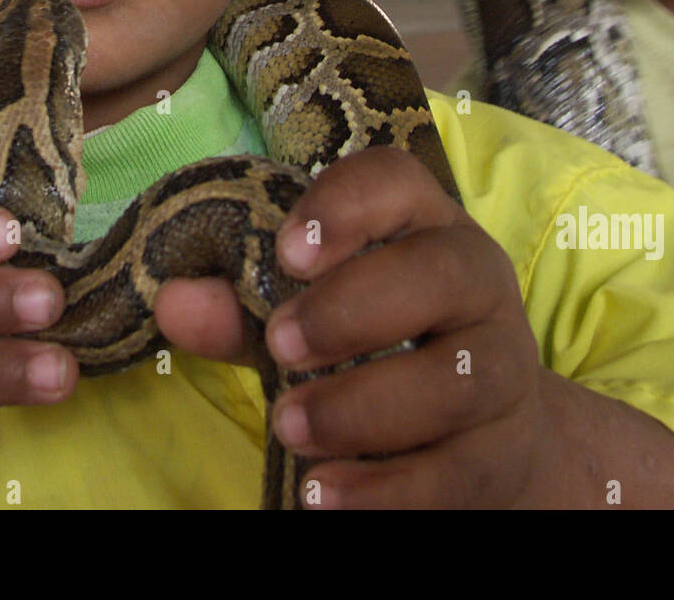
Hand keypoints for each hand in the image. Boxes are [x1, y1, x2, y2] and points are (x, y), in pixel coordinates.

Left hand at [155, 145, 539, 507]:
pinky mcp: (501, 451)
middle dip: (354, 310)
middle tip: (280, 345)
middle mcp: (476, 282)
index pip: (397, 181)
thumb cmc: (373, 343)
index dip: (345, 206)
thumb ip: (240, 306)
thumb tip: (172, 302)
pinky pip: (456, 470)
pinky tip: (320, 493)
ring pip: (457, 380)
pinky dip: (384, 488)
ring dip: (362, 407)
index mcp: (423, 224)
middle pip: (443, 273)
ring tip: (288, 427)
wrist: (476, 427)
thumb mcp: (306, 310)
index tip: (286, 252)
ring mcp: (501, 367)